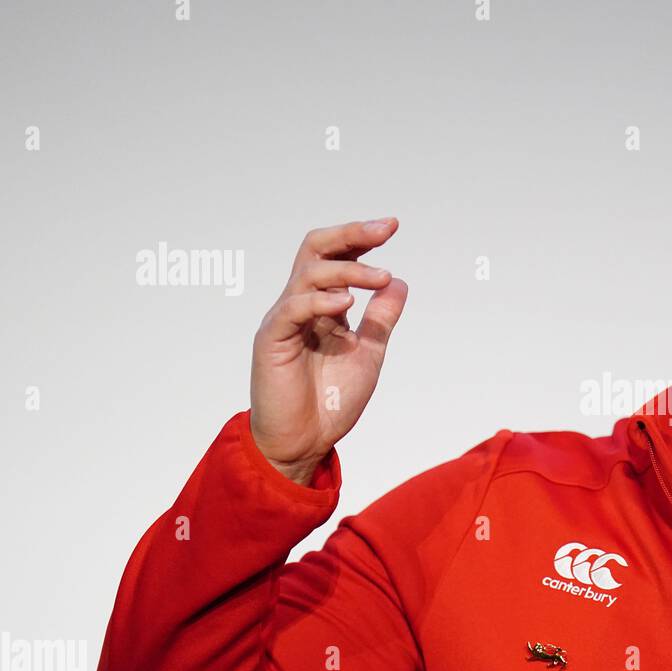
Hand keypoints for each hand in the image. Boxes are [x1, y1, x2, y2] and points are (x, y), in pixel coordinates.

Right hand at [249, 218, 407, 483]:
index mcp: (322, 307)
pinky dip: (320, 300)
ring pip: (308, 274)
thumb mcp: (368, 353)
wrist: (304, 443)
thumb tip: (399, 282)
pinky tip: (347, 302)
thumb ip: (380, 319)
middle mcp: (300, 306)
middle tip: (384, 229)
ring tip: (380, 276)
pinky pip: (292, 309)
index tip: (391, 227)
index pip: (337, 258)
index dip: (360, 239)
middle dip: (349, 234)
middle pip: (315, 251)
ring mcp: (284, 321)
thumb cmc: (329, 401)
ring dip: (348, 270)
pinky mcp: (272, 341)